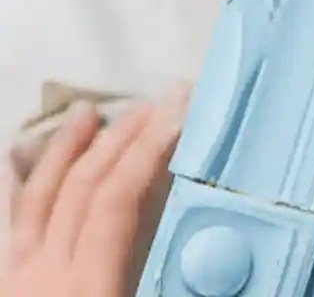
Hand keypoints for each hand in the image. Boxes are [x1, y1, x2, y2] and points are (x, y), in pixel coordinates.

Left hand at [2, 84, 188, 296]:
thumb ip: (176, 288)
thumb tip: (224, 253)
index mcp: (89, 283)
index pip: (118, 199)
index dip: (148, 151)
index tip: (180, 114)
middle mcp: (46, 271)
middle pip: (82, 188)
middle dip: (122, 138)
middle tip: (158, 103)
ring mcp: (17, 278)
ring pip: (36, 200)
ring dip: (66, 150)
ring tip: (87, 111)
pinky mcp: (6, 287)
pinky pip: (11, 225)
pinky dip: (20, 189)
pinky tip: (20, 167)